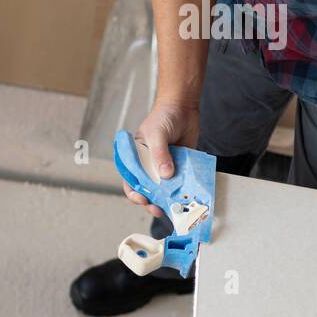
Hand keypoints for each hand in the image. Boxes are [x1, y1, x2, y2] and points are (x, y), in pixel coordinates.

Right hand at [122, 100, 200, 217]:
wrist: (182, 107)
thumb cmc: (163, 117)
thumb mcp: (157, 135)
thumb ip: (159, 155)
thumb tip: (165, 176)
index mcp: (135, 159)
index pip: (130, 180)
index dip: (134, 192)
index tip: (143, 198)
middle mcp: (149, 166)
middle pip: (147, 189)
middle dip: (152, 201)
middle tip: (159, 208)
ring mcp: (165, 168)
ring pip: (164, 189)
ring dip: (168, 199)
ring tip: (174, 206)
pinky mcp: (180, 167)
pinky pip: (180, 183)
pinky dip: (182, 191)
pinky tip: (186, 197)